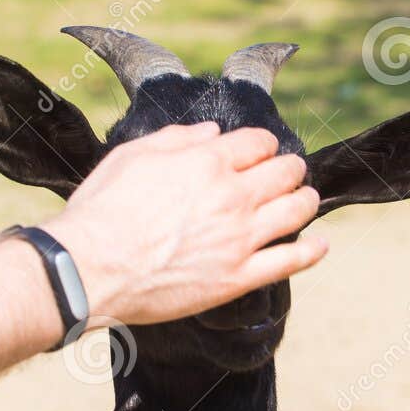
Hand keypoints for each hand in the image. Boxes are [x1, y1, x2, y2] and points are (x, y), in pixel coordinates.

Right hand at [42, 123, 325, 325]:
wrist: (89, 268)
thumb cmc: (102, 210)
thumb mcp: (132, 156)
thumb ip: (176, 139)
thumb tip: (211, 132)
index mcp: (207, 162)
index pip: (258, 143)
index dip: (263, 144)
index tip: (261, 150)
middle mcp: (232, 197)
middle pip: (285, 172)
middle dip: (290, 168)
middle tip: (289, 172)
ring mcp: (239, 239)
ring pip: (296, 211)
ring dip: (306, 200)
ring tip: (305, 199)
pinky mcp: (237, 277)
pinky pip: (289, 262)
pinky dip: (311, 251)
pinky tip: (320, 244)